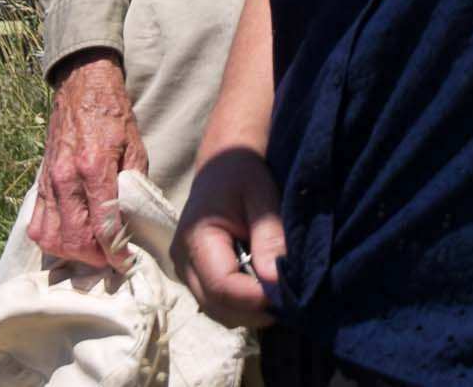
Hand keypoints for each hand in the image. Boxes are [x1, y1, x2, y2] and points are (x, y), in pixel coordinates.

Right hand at [28, 50, 148, 269]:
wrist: (82, 89)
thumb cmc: (114, 118)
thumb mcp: (135, 148)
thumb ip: (133, 186)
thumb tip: (134, 223)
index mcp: (94, 167)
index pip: (103, 225)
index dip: (115, 252)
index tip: (125, 263)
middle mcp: (66, 178)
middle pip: (74, 238)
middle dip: (94, 258)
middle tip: (110, 260)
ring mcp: (49, 182)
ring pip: (51, 238)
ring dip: (71, 254)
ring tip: (91, 253)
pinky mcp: (40, 184)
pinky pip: (37, 225)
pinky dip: (52, 241)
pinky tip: (69, 241)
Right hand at [172, 147, 284, 330]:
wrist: (223, 161)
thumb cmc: (242, 172)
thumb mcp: (261, 195)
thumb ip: (269, 236)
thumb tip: (276, 281)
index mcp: (195, 238)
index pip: (221, 286)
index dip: (256, 298)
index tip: (288, 294)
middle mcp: (182, 261)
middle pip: (216, 307)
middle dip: (255, 310)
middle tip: (290, 299)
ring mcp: (186, 271)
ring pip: (217, 311)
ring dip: (249, 311)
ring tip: (279, 294)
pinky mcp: (196, 275)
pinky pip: (218, 303)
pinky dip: (243, 304)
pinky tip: (265, 289)